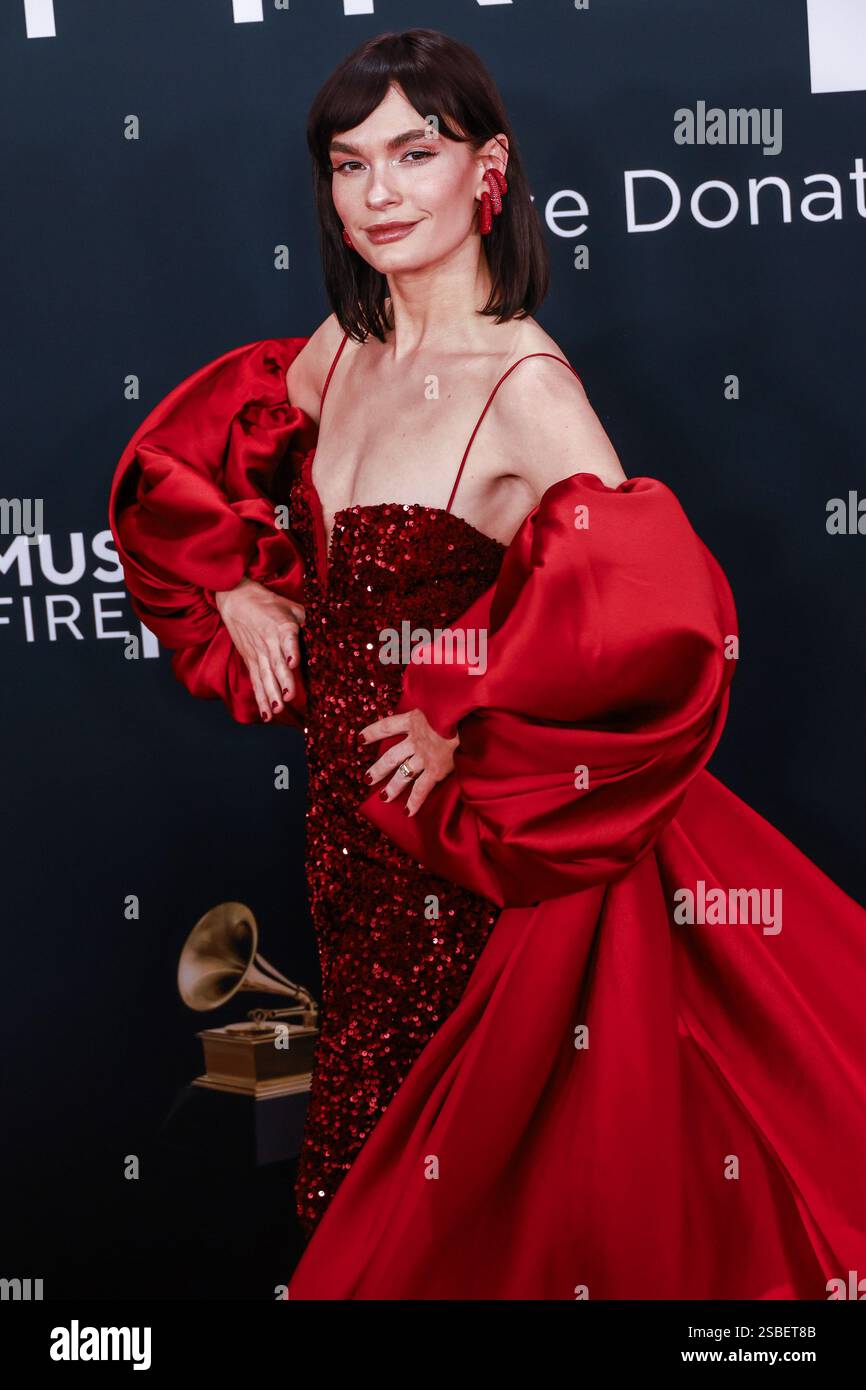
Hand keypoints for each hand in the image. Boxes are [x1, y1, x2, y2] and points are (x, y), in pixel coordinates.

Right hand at [214, 577, 304, 721]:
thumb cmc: (268, 603)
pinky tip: (266, 715)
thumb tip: (329, 631)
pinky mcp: (250, 661)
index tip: (293, 662)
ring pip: (264, 677)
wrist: (235, 600)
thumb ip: (307, 620)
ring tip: (277, 710)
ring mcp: (258, 653)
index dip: (290, 650)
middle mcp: (268, 642)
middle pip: (275, 663)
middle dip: (282, 681)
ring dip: (270, 694)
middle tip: (289, 697)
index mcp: (281, 626)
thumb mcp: (291, 606)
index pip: (286, 639)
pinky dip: (260, 699)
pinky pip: (256, 682)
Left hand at [359, 707, 458, 815]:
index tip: (361, 738)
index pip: (387, 726)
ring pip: (402, 774)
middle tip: (368, 779)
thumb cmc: (456, 711)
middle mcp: (415, 739)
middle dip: (378, 769)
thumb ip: (427, 713)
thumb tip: (424, 713)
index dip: (373, 732)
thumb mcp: (437, 706)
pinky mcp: (435, 769)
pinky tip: (408, 811)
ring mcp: (424, 756)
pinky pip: (421, 788)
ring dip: (392, 787)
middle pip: (390, 756)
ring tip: (384, 797)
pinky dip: (414, 801)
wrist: (469, 719)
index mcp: (414, 720)